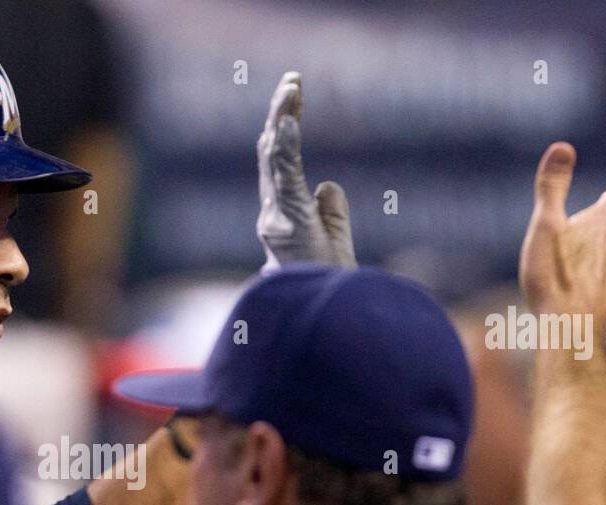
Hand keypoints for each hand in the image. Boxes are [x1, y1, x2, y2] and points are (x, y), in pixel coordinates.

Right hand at [257, 71, 355, 270]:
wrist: (326, 321)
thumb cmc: (329, 289)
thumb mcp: (333, 241)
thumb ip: (331, 212)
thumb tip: (330, 184)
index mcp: (282, 218)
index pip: (280, 166)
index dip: (284, 131)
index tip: (295, 98)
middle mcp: (272, 216)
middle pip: (272, 155)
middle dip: (281, 115)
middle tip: (293, 81)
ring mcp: (276, 219)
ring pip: (274, 159)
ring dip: (282, 119)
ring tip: (291, 88)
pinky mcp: (286, 222)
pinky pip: (283, 176)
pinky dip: (285, 144)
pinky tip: (289, 117)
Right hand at [519, 142, 605, 325]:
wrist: (569, 326)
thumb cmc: (553, 274)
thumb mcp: (545, 224)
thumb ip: (552, 187)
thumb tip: (562, 145)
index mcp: (597, 227)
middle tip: (605, 223)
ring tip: (605, 254)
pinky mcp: (605, 305)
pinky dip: (604, 284)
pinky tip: (599, 291)